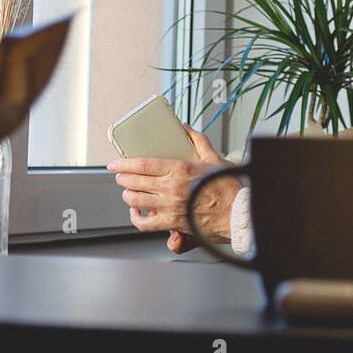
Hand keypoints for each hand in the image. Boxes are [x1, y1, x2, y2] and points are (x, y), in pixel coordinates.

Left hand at [107, 124, 241, 244]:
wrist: (237, 213)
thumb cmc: (228, 187)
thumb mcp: (214, 158)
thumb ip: (198, 140)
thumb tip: (185, 128)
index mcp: (180, 169)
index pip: (143, 164)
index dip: (124, 163)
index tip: (115, 164)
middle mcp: (171, 188)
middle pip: (135, 182)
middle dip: (122, 178)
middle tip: (120, 176)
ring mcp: (170, 207)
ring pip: (136, 200)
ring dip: (128, 194)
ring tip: (128, 191)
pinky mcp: (172, 223)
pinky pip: (144, 223)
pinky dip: (135, 218)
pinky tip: (136, 212)